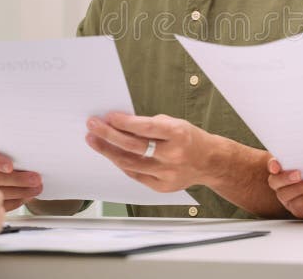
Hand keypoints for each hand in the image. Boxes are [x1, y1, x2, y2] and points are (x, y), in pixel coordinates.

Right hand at [0, 142, 41, 210]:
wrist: (9, 169)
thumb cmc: (16, 155)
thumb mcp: (18, 147)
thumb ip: (23, 149)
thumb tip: (38, 154)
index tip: (10, 167)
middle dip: (18, 179)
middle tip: (36, 179)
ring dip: (21, 191)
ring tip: (37, 188)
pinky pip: (2, 204)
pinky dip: (17, 201)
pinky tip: (28, 196)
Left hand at [85, 112, 213, 191]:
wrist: (210, 162)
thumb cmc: (189, 139)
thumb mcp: (174, 124)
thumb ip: (149, 125)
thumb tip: (120, 124)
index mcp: (178, 134)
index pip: (145, 128)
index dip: (124, 122)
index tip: (108, 117)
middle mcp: (173, 154)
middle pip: (133, 146)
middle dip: (109, 135)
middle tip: (93, 126)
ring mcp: (167, 173)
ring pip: (130, 163)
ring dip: (109, 151)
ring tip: (94, 140)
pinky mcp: (162, 186)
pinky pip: (135, 174)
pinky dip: (122, 163)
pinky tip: (111, 154)